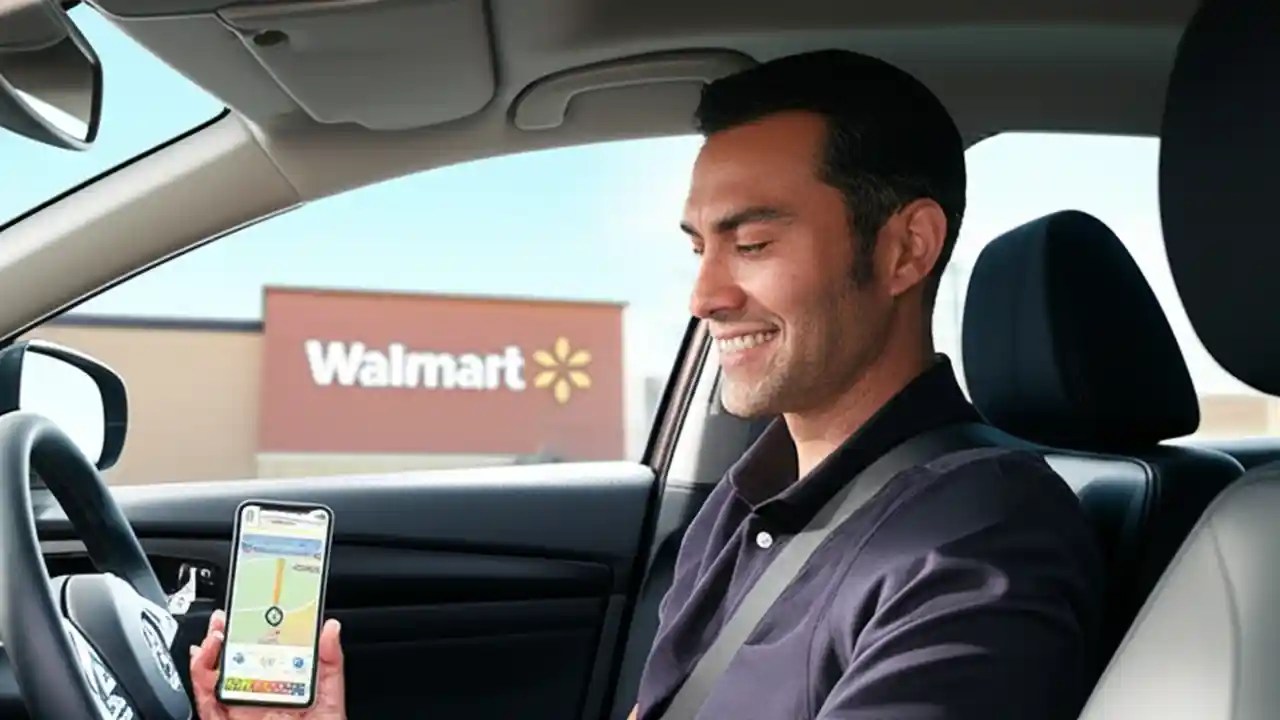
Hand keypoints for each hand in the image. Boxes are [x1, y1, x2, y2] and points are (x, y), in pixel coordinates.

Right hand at [189, 609, 345, 719]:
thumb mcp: (330, 700)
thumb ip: (329, 664)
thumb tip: (330, 629)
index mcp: (279, 690)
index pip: (263, 656)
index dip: (252, 632)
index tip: (251, 609)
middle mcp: (255, 701)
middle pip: (231, 666)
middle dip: (223, 638)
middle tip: (225, 618)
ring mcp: (238, 714)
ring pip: (213, 682)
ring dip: (209, 655)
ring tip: (215, 635)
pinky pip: (207, 707)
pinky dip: (201, 683)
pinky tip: (204, 662)